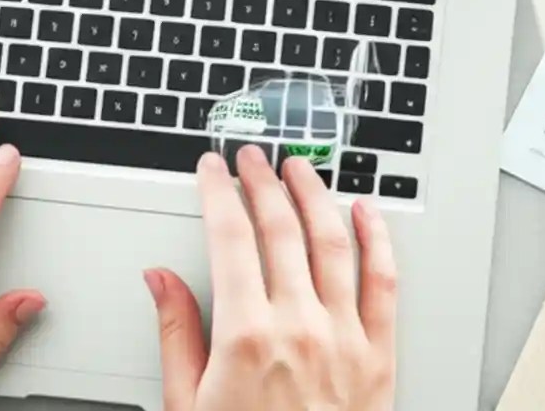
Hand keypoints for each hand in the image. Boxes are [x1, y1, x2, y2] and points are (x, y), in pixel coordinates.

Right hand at [144, 148, 397, 410]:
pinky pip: (384, 281)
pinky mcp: (380, 353)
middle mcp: (299, 326)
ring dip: (315, 195)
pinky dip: (377, 239)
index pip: (229, 237)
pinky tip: (366, 212)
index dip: (219, 192)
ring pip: (332, 242)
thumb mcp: (187, 402)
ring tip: (300, 168)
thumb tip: (160, 278)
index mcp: (245, 335)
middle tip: (251, 159)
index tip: (213, 169)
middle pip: (280, 229)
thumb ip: (176, 332)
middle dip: (262, 182)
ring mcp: (345, 337)